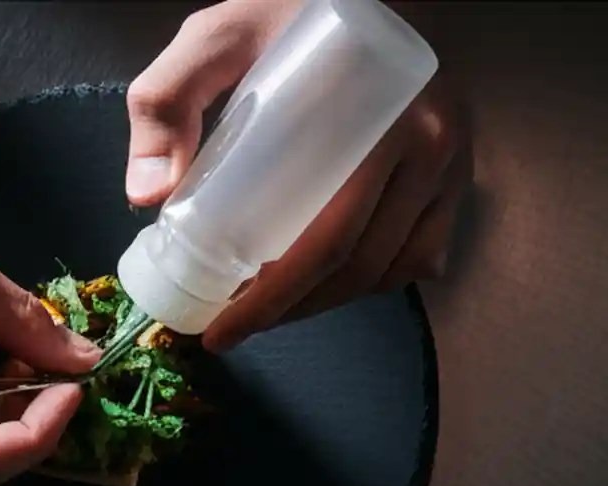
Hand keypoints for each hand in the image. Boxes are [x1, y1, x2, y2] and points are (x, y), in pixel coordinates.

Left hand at [125, 0, 471, 351]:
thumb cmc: (290, 6)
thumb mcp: (216, 37)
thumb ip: (168, 101)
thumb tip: (147, 198)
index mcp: (382, 118)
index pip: (328, 239)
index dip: (274, 299)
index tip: (222, 327)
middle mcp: (431, 146)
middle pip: (359, 264)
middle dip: (291, 313)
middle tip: (233, 330)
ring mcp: (453, 161)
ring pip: (392, 267)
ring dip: (329, 303)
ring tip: (269, 311)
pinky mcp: (459, 170)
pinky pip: (423, 250)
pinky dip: (375, 281)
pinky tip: (328, 285)